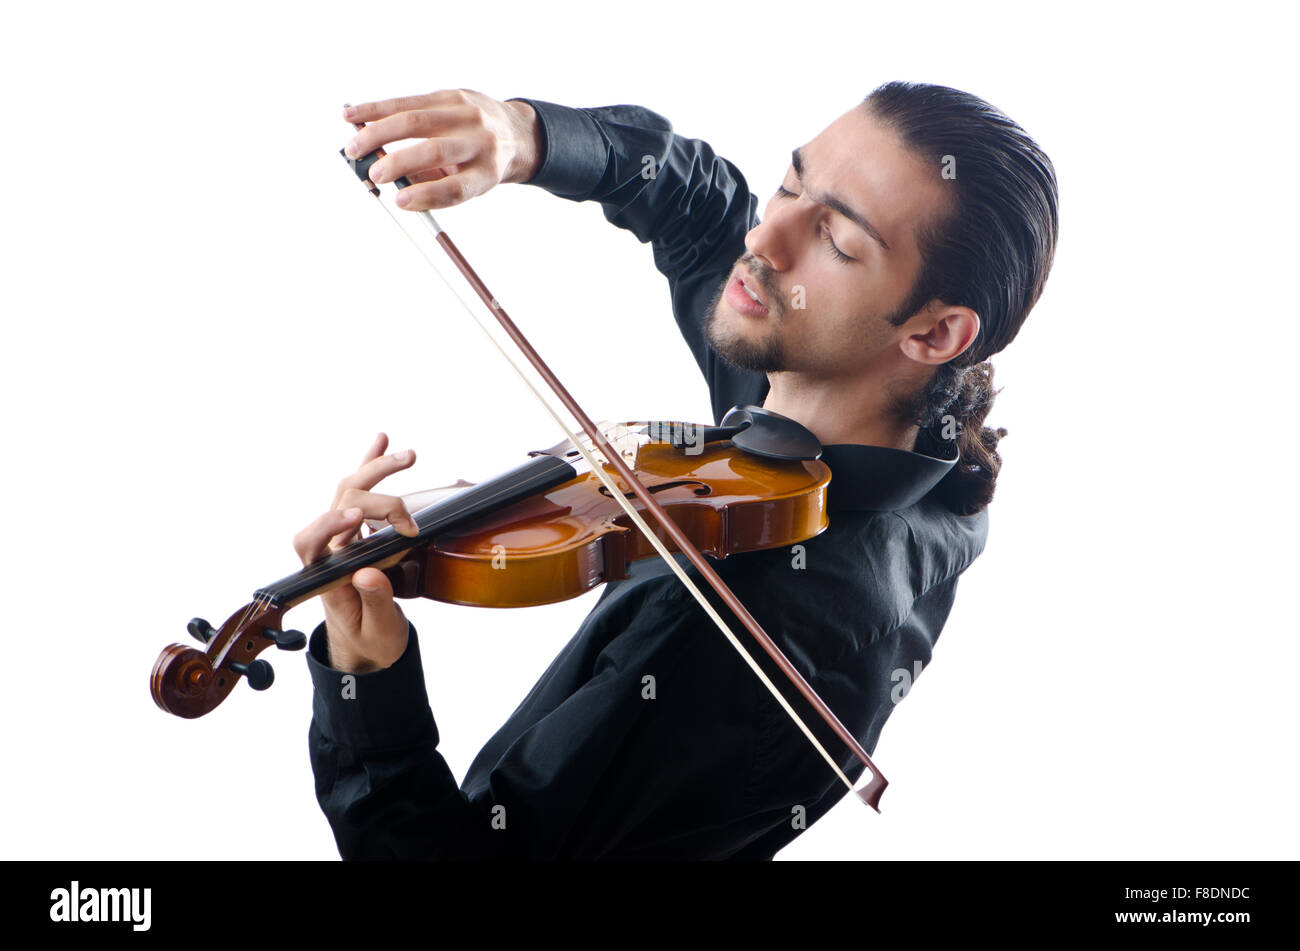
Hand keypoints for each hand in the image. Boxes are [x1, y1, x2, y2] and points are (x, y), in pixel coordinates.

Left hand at [292, 433, 419, 672]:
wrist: (369, 642)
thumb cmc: (370, 639)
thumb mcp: (376, 631)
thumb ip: (373, 602)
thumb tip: (368, 573)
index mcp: (325, 577)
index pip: (310, 541)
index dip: (328, 524)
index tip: (356, 521)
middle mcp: (331, 550)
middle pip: (339, 504)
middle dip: (375, 499)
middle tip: (407, 517)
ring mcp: (345, 536)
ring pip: (350, 491)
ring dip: (376, 469)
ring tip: (408, 456)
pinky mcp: (362, 529)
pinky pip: (362, 491)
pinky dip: (371, 465)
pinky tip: (382, 443)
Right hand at [342, 89, 542, 210]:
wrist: (515, 132)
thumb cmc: (483, 165)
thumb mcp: (468, 182)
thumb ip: (432, 184)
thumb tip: (389, 182)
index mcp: (488, 172)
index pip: (457, 188)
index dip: (426, 195)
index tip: (399, 202)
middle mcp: (480, 141)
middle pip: (434, 151)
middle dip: (398, 163)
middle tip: (372, 175)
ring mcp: (467, 114)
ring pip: (415, 120)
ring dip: (378, 133)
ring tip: (353, 147)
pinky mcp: (452, 95)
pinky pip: (409, 101)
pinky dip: (377, 109)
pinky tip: (353, 115)